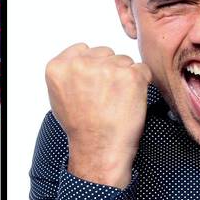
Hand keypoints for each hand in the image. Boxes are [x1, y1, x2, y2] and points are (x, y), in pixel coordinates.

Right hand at [45, 44, 151, 187]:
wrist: (98, 150)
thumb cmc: (81, 128)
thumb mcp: (59, 98)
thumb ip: (68, 73)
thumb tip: (83, 58)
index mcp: (58, 67)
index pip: (82, 50)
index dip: (90, 67)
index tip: (91, 85)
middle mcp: (80, 63)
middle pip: (104, 53)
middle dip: (107, 70)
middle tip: (104, 97)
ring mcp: (106, 67)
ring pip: (123, 60)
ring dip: (124, 77)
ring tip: (115, 102)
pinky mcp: (130, 74)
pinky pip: (141, 70)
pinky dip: (140, 84)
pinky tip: (128, 102)